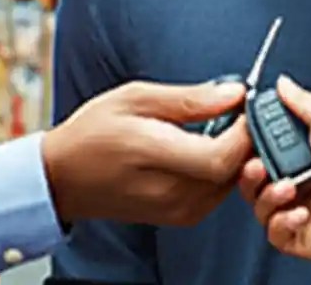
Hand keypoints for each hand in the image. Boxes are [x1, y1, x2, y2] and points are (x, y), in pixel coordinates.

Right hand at [42, 80, 251, 226]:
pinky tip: (207, 147)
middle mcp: (168, 191)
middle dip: (245, 139)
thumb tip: (234, 93)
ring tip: (222, 126)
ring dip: (236, 154)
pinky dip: (223, 169)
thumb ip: (189, 98)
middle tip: (240, 111)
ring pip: (231, 182)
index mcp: (152, 155)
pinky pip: (219, 192)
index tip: (246, 106)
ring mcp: (176, 210)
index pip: (221, 156)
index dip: (244, 131)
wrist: (65, 177)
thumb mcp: (135, 98)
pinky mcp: (181, 217)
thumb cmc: (93, 133)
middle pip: (233, 171)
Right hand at [238, 76, 310, 262]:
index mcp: (308, 152)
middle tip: (258, 165)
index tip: (245, 137)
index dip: (250, 144)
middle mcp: (303, 181)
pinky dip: (281, 222)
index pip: (264, 148)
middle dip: (250, 171)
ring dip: (267, 195)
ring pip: (260, 206)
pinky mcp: (303, 238)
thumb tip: (283, 84)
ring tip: (287, 187)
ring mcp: (302, 210)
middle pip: (255, 178)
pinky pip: (275, 233)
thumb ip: (299, 100)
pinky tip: (300, 211)